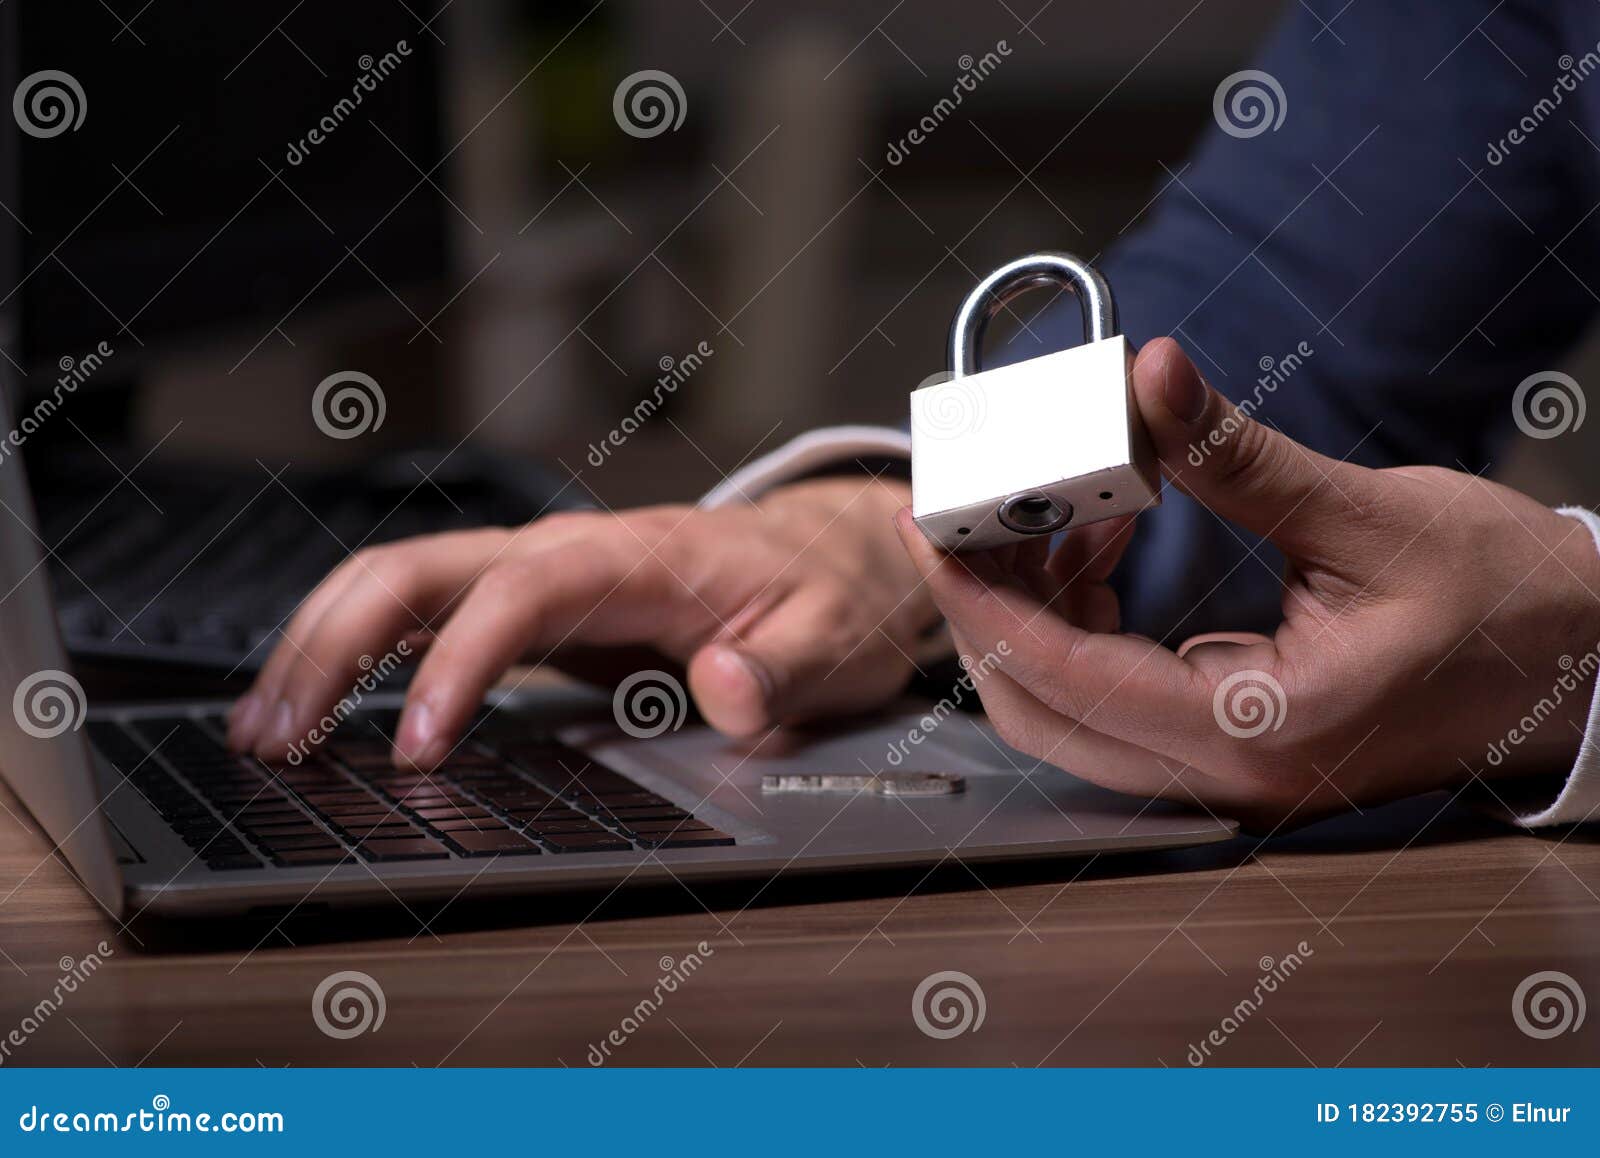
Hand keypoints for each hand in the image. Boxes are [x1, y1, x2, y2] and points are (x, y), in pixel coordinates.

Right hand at [229, 476, 937, 766]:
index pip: (515, 595)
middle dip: (336, 644)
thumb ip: (782, 670)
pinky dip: (357, 651)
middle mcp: (567, 551)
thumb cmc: (825, 592)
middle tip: (280, 735)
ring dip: (323, 645)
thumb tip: (722, 692)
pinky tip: (320, 704)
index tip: (419, 748)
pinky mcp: (530, 603)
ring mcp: (539, 572)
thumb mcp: (830, 638)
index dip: (456, 666)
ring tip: (266, 728)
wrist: (829, 553)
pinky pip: (422, 611)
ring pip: (400, 580)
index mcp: (631, 557)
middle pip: (418, 568)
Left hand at [895, 338, 1599, 830]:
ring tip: (1056, 510)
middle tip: (967, 515)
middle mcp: (1230, 774)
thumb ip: (1239, 456)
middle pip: (1044, 714)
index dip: (983, 602)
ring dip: (1037, 615)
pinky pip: (1116, 701)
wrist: (1589, 663)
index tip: (931, 533)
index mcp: (1262, 730)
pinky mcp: (1231, 747)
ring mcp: (1228, 772)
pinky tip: (1102, 547)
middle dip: (990, 611)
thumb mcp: (1373, 515)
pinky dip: (1084, 626)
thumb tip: (1150, 375)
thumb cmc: (1511, 601)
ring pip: (1070, 715)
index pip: (1069, 679)